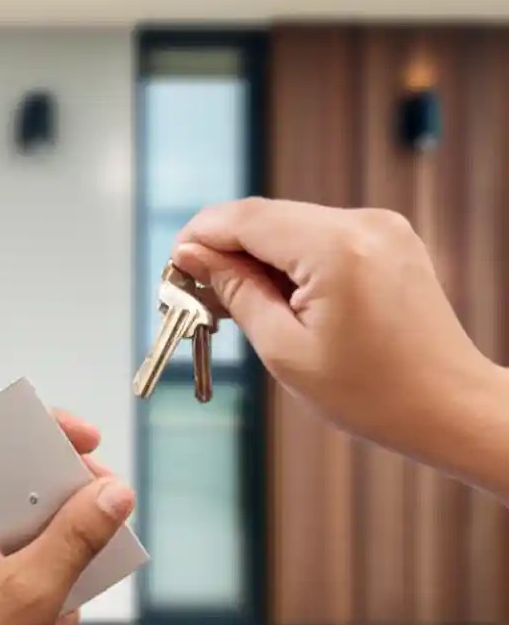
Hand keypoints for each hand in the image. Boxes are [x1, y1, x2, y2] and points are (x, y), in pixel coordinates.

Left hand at [0, 411, 134, 624]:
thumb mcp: (29, 597)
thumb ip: (76, 539)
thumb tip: (112, 494)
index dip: (46, 437)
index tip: (88, 442)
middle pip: (17, 497)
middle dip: (61, 537)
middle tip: (96, 550)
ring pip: (18, 544)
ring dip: (51, 585)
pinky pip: (4, 577)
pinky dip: (30, 607)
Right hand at [172, 198, 504, 470]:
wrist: (451, 407)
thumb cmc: (372, 393)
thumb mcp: (284, 348)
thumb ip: (234, 291)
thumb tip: (191, 255)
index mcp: (336, 249)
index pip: (244, 218)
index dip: (198, 237)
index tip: (173, 268)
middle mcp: (362, 224)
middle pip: (265, 217)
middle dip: (223, 249)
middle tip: (195, 294)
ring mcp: (381, 227)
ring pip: (290, 224)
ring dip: (254, 255)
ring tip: (236, 305)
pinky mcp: (388, 238)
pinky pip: (319, 235)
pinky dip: (288, 259)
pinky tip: (275, 297)